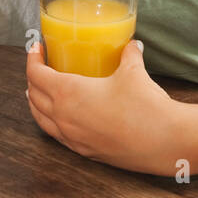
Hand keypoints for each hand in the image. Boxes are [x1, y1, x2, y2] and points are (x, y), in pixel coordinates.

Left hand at [25, 39, 183, 175]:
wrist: (164, 141)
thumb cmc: (145, 106)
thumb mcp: (134, 72)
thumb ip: (128, 55)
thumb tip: (131, 45)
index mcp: (68, 93)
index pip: (36, 74)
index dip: (32, 59)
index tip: (36, 48)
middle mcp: (64, 117)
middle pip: (34, 96)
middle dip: (32, 79)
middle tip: (39, 66)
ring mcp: (72, 137)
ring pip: (41, 119)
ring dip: (36, 103)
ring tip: (37, 92)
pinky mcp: (84, 152)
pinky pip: (57, 135)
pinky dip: (50, 122)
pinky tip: (60, 118)